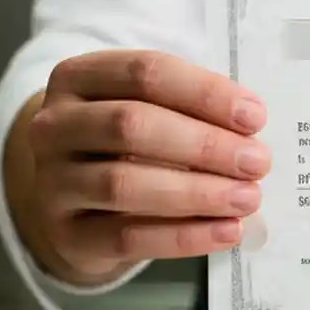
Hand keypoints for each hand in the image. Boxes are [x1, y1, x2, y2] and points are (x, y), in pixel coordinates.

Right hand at [15, 50, 270, 285]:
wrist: (74, 196)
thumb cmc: (128, 139)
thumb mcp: (151, 107)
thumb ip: (191, 109)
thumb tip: (251, 131)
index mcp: (79, 77)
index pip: (146, 73)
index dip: (205, 93)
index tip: (254, 117)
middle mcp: (54, 125)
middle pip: (132, 125)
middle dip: (205, 144)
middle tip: (257, 161)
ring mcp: (52, 181)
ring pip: (124, 183)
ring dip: (197, 192)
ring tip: (248, 198)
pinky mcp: (65, 234)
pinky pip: (126, 237)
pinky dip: (183, 236)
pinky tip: (226, 230)